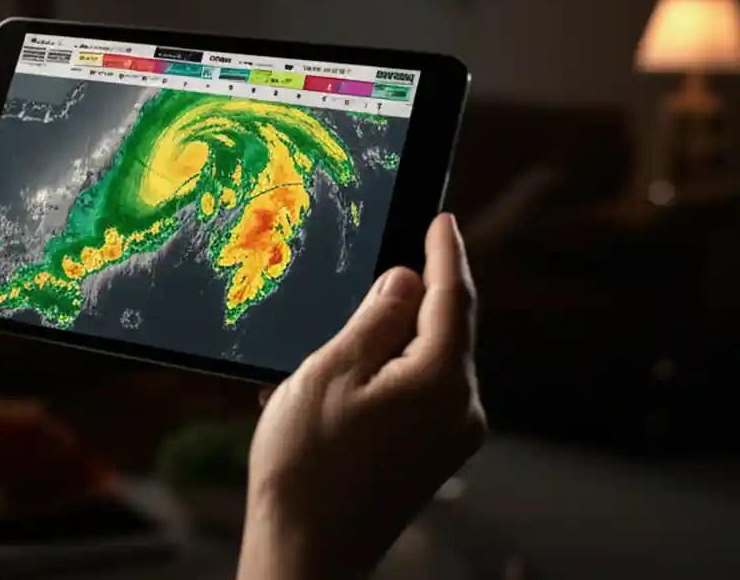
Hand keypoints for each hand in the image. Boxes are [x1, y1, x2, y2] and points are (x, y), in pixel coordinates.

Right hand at [239, 214, 485, 579]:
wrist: (305, 552)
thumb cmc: (307, 464)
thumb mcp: (331, 370)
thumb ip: (375, 318)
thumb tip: (405, 279)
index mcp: (441, 381)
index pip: (453, 298)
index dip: (446, 252)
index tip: (442, 218)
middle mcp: (460, 410)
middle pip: (442, 332)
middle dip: (404, 303)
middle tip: (364, 279)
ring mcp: (449, 440)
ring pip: (424, 365)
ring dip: (382, 346)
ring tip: (323, 354)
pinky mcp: (430, 460)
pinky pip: (414, 397)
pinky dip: (380, 379)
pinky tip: (333, 388)